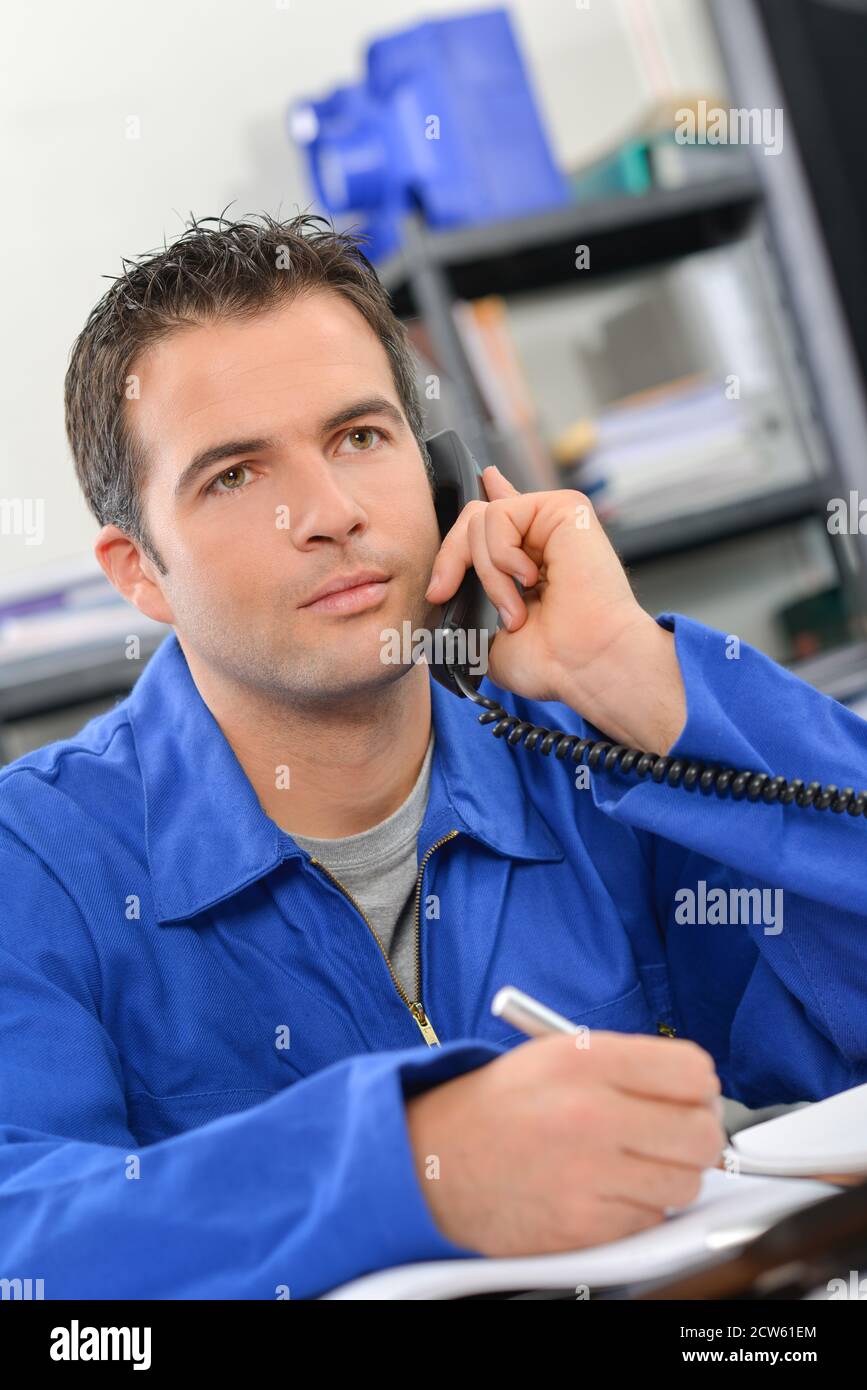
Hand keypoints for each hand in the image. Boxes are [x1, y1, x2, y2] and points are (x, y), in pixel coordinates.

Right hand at [405, 1030, 724, 1256]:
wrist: (435, 1161)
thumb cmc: (500, 1106)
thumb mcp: (557, 1054)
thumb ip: (628, 1065)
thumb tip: (697, 1091)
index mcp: (586, 1060)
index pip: (693, 1072)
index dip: (696, 1086)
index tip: (686, 1094)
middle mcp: (591, 1115)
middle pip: (701, 1134)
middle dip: (695, 1134)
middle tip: (674, 1134)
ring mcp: (589, 1176)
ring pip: (683, 1184)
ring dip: (666, 1175)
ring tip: (628, 1161)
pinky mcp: (585, 1227)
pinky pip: (648, 1220)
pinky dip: (636, 1208)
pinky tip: (601, 1188)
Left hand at [425, 467, 685, 753]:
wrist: (585, 666)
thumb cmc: (549, 661)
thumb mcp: (485, 633)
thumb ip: (467, 595)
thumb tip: (446, 577)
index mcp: (529, 560)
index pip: (499, 516)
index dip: (483, 502)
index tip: (480, 487)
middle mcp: (543, 535)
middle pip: (473, 518)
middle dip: (450, 558)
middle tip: (443, 594)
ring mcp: (553, 519)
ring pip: (480, 519)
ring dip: (488, 573)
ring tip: (515, 610)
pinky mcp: (565, 507)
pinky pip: (498, 515)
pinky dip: (501, 555)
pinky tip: (531, 581)